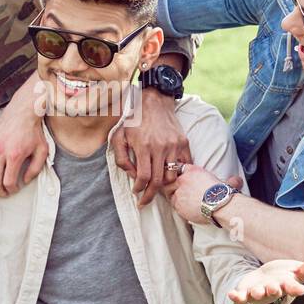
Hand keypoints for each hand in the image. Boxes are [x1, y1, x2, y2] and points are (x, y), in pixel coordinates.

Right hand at [0, 74, 47, 197]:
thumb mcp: (42, 150)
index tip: (13, 190)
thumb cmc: (33, 131)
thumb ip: (35, 169)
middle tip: (1, 193)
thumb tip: (25, 181)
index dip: (10, 190)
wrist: (23, 111)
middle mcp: (0, 151)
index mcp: (15, 155)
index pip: (8, 181)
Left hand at [111, 88, 192, 206]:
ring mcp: (174, 145)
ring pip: (172, 176)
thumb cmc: (134, 120)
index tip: (136, 192)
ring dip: (164, 185)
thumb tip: (132, 176)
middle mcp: (160, 147)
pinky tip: (171, 177)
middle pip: (159, 181)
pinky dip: (179, 174)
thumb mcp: (119, 137)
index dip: (139, 189)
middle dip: (150, 195)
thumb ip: (121, 158)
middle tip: (144, 202)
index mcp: (143, 146)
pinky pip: (185, 166)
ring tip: (157, 187)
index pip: (144, 177)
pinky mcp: (184, 143)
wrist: (154, 101)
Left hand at [159, 163, 242, 224]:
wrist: (220, 205)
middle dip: (171, 185)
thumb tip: (238, 180)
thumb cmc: (224, 195)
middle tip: (177, 191)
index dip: (179, 174)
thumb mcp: (227, 183)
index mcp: (193, 170)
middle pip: (170, 179)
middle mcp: (183, 179)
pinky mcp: (177, 203)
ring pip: (169, 192)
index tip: (181, 180)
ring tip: (182, 201)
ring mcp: (178, 191)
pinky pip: (173, 204)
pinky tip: (185, 209)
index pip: (179, 167)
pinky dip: (178, 206)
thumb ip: (230, 180)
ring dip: (174, 196)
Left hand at [229, 258, 303, 303]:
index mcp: (285, 285)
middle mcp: (272, 291)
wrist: (264, 282)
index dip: (295, 289)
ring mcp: (258, 293)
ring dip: (256, 293)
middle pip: (274, 292)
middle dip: (273, 290)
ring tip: (256, 292)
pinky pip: (240, 297)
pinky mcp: (245, 293)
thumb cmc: (283, 276)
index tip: (301, 291)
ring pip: (257, 294)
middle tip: (274, 288)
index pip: (292, 287)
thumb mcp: (295, 271)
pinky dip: (236, 297)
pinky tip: (231, 294)